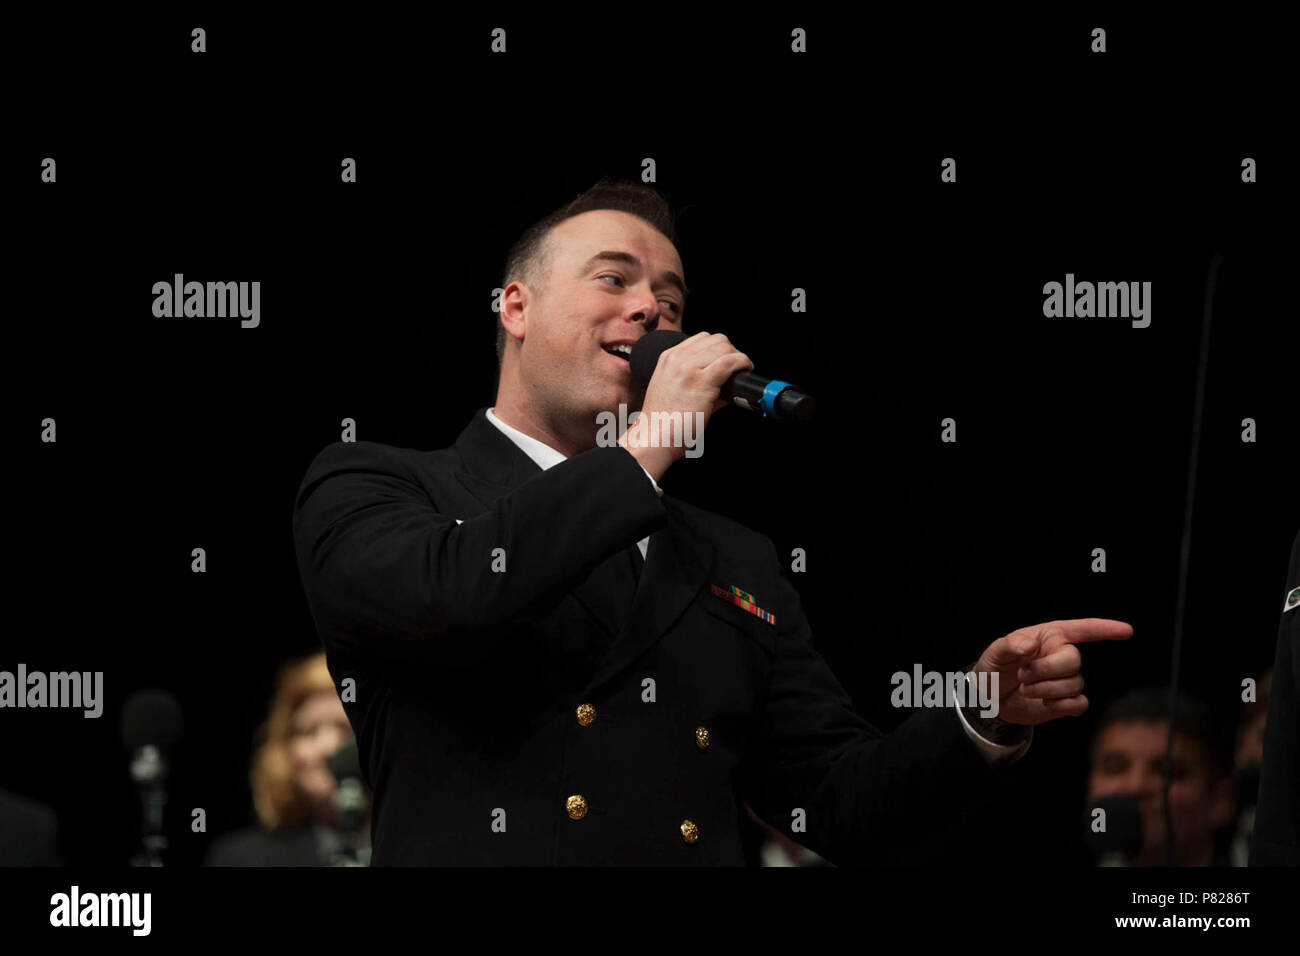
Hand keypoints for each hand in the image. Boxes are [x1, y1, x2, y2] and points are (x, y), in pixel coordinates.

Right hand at [618, 331, 752, 477]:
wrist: (654, 438)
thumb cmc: (663, 421)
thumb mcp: (671, 390)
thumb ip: (694, 379)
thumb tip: (724, 380)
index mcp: (668, 358)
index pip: (701, 339)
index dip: (718, 349)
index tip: (725, 360)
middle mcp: (677, 359)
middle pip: (716, 339)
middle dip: (730, 351)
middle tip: (735, 368)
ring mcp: (689, 368)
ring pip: (724, 347)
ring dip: (737, 357)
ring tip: (741, 371)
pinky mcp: (702, 381)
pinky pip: (730, 362)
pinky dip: (742, 363)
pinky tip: (745, 370)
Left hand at [971, 618, 1132, 725]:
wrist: (990, 700)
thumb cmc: (993, 668)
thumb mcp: (994, 653)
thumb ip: (1009, 646)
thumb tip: (1029, 645)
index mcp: (1049, 636)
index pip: (1082, 629)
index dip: (1105, 628)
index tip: (1127, 631)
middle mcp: (1061, 655)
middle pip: (1074, 660)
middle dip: (1046, 670)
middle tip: (1023, 675)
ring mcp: (1066, 679)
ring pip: (1075, 683)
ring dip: (1046, 689)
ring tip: (1026, 688)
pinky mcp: (1066, 702)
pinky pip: (1079, 704)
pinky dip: (1061, 706)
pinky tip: (1045, 703)